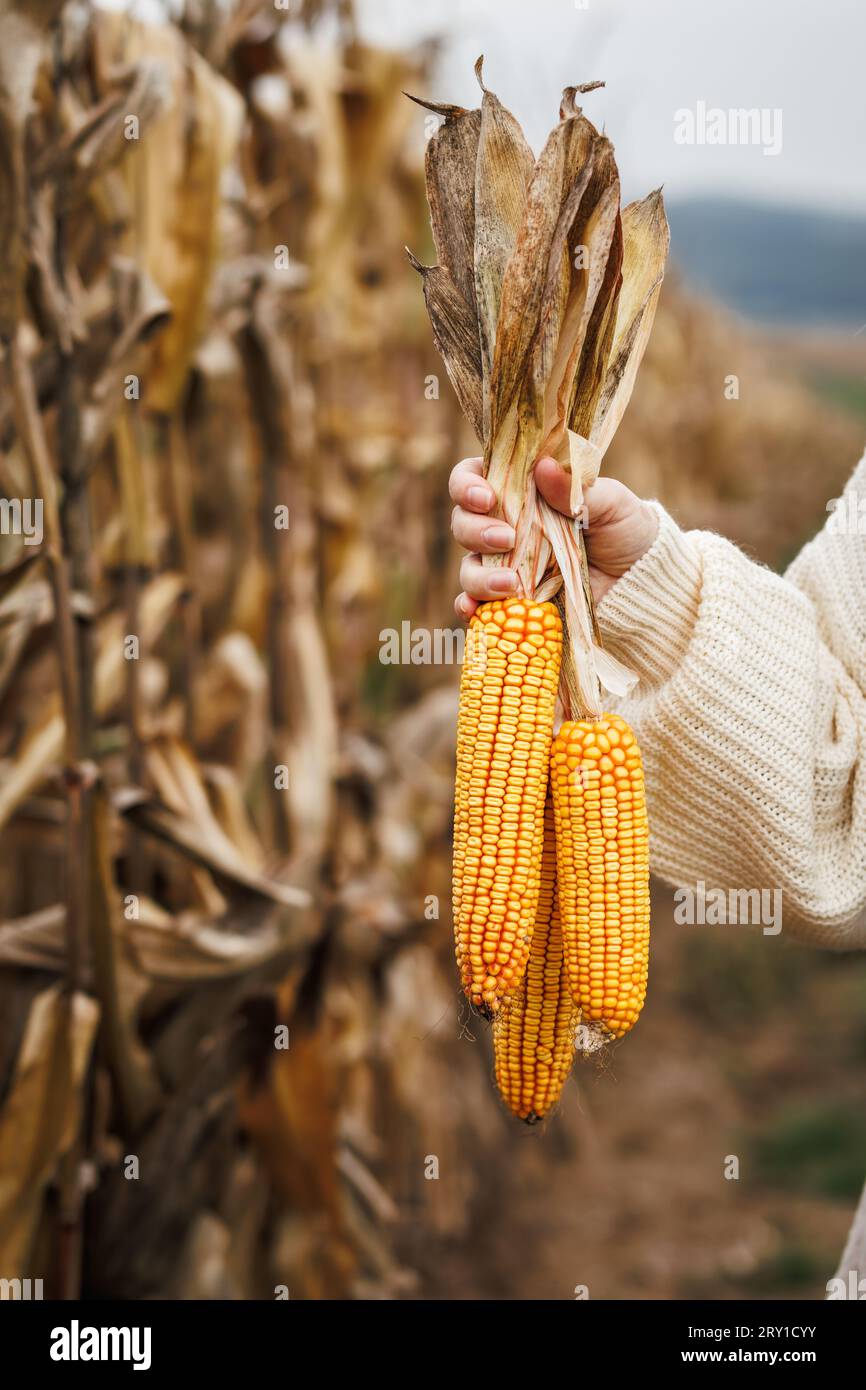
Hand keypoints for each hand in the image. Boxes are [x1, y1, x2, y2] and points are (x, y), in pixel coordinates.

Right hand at [450, 454, 658, 617]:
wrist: (642, 585)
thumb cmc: (627, 533)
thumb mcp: (611, 504)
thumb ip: (576, 489)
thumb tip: (543, 467)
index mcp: (524, 493)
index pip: (475, 478)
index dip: (467, 485)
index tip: (486, 498)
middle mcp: (507, 527)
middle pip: (463, 523)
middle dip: (475, 531)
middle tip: (506, 540)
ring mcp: (507, 566)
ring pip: (469, 566)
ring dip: (478, 575)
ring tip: (510, 585)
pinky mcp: (512, 601)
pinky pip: (476, 605)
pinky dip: (469, 606)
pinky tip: (475, 610)